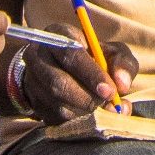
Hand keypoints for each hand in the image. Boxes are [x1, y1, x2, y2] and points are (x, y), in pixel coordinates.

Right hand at [18, 23, 137, 124]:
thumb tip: (122, 85)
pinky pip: (52, 117)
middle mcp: (38, 55)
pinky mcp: (33, 101)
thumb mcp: (112, 52)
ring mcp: (31, 79)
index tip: (110, 91)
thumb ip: (123, 63)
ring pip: (55, 103)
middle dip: (87, 97)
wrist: (67, 68)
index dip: (92, 75)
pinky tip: (88, 115)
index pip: (72, 55)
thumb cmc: (94, 57)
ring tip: (99, 107)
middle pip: (59, 82)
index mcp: (59, 35)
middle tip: (105, 103)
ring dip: (82, 110)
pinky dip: (75, 120)